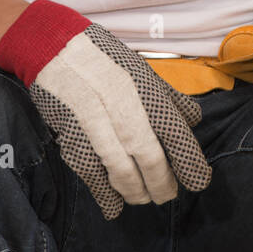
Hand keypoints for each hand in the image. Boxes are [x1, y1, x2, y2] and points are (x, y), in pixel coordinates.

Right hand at [0, 0, 211, 218]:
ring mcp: (96, 123)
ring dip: (136, 192)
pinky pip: (91, 172)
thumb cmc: (103, 58)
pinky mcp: (71, 134)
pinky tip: (113, 205)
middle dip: (163, 184)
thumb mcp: (143, 69)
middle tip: (167, 195)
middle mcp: (124, 107)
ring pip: (122, 171)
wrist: (54, 46)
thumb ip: (169, 97)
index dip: (190, 164)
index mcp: (146, 90)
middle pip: (151, 159)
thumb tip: (194, 120)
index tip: (198, 182)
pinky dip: (103, 193)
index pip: (177, 135)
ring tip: (143, 198)